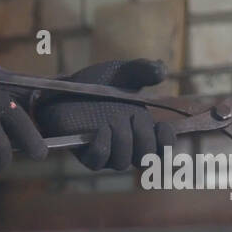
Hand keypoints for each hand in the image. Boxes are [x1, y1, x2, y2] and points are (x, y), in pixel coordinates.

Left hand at [34, 59, 177, 170]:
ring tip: (113, 120)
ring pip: (123, 162)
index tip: (161, 125)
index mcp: (141, 130)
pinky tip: (100, 130)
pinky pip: (98, 161)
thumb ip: (142, 70)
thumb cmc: (97, 83)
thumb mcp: (122, 72)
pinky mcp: (85, 153)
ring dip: (122, 141)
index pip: (162, 149)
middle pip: (146, 158)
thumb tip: (162, 69)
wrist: (65, 88)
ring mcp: (106, 151)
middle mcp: (127, 145)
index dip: (166, 143)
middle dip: (143, 139)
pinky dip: (102, 146)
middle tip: (133, 117)